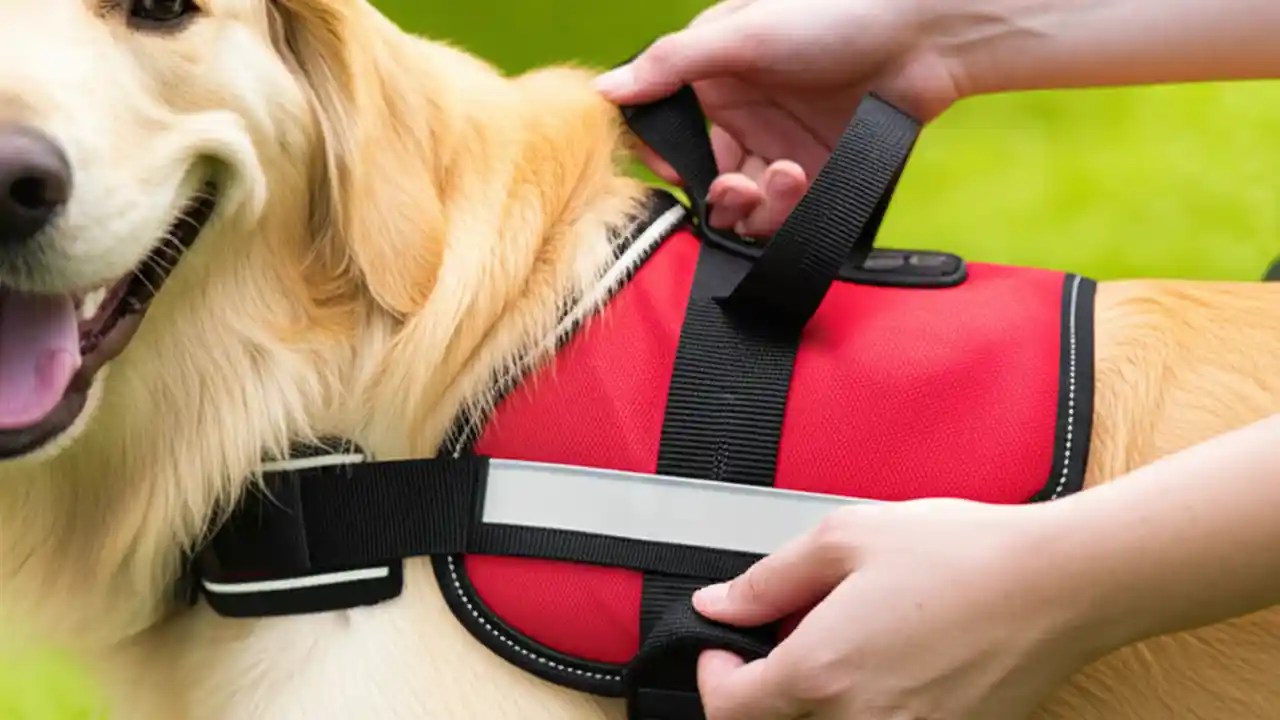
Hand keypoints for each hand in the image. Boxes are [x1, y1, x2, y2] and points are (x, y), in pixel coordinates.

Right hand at [594, 0, 965, 236]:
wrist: (927, 33)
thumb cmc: (834, 11)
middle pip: (706, 178)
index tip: (676, 171)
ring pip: (744, 204)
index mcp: (716, 77)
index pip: (669, 131)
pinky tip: (798, 181)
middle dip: (714, 194)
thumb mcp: (741, 32)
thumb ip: (670, 66)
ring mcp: (782, 146)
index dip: (666, 158)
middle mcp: (745, 115)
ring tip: (782, 178)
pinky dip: (784, 212)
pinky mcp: (821, 173)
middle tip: (735, 188)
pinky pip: (786, 214)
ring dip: (753, 204)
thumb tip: (605, 91)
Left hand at [691, 499, 1103, 719]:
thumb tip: (720, 605)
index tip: (725, 651)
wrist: (1059, 585)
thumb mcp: (845, 538)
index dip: (715, 677)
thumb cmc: (964, 554)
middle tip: (797, 636)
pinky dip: (869, 705)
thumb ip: (768, 580)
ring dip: (823, 695)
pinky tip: (895, 664)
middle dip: (770, 686)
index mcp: (821, 670)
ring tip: (855, 644)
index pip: (729, 710)